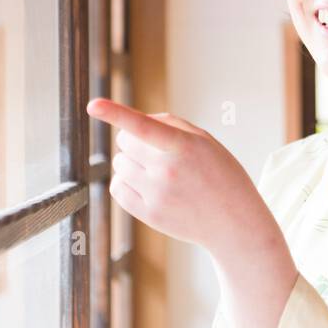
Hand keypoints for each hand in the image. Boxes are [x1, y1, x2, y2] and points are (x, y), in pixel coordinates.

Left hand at [86, 98, 280, 260]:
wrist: (234, 223)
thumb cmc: (222, 175)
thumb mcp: (207, 142)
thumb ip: (173, 124)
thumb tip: (136, 120)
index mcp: (184, 147)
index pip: (143, 126)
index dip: (116, 113)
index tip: (93, 104)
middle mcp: (167, 170)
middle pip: (125, 142)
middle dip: (134, 141)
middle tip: (155, 151)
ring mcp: (156, 194)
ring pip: (120, 164)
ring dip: (130, 161)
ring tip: (156, 171)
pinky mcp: (149, 214)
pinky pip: (118, 188)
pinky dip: (125, 182)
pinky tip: (145, 185)